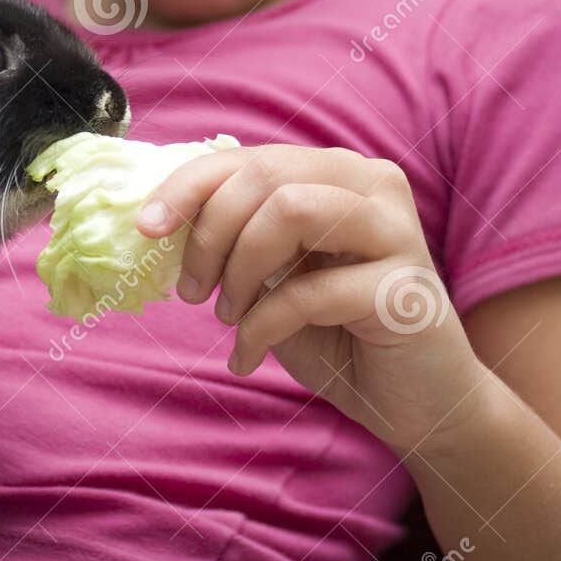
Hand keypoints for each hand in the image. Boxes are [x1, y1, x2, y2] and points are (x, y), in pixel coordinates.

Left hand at [137, 145, 488, 457]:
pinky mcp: (403, 288)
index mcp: (336, 172)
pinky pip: (307, 292)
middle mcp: (372, 184)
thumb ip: (234, 235)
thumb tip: (157, 218)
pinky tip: (247, 357)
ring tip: (227, 315)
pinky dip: (261, 328)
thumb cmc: (336, 331)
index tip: (146, 228)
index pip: (247, 158)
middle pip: (265, 176)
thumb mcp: (272, 274)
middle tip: (192, 291)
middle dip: (210, 234)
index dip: (187, 187)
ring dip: (240, 269)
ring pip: (291, 210)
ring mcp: (395, 231)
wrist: (415, 402)